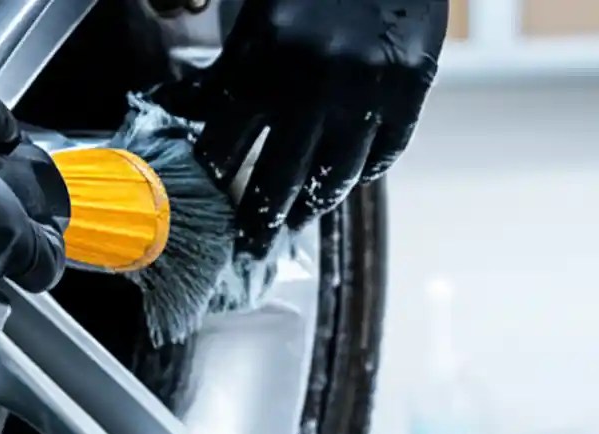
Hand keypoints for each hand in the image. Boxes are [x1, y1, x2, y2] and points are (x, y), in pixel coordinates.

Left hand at [161, 0, 447, 256]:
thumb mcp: (253, 10)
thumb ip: (228, 62)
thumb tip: (187, 108)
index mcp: (263, 59)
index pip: (225, 146)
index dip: (214, 180)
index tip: (205, 203)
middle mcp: (313, 85)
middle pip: (278, 181)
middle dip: (259, 221)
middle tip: (250, 245)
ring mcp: (366, 91)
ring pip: (336, 178)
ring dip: (314, 206)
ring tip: (299, 220)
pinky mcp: (411, 89)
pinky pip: (385, 154)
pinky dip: (366, 172)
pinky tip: (350, 178)